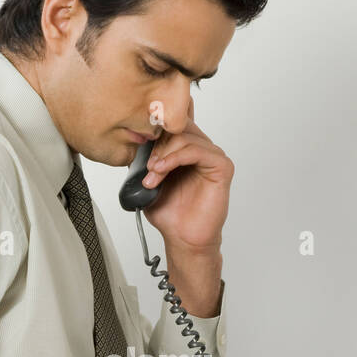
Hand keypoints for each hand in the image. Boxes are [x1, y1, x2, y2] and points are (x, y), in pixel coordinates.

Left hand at [141, 96, 231, 254]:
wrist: (182, 237)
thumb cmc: (170, 211)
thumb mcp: (148, 176)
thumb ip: (145, 155)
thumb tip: (134, 135)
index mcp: (185, 148)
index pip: (175, 119)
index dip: (157, 124)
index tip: (139, 140)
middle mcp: (201, 148)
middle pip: (179, 124)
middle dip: (157, 143)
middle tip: (147, 166)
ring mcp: (213, 156)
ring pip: (185, 136)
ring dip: (163, 154)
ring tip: (152, 174)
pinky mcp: (222, 166)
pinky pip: (197, 150)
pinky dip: (175, 158)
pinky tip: (162, 170)